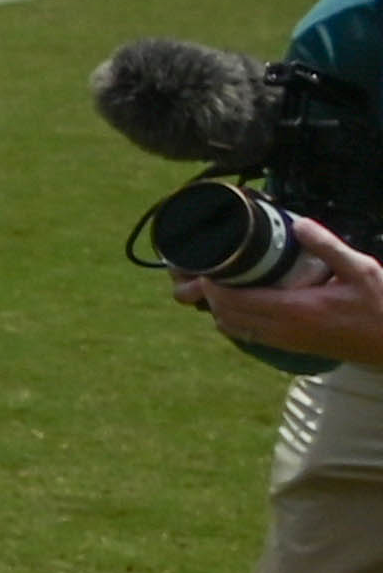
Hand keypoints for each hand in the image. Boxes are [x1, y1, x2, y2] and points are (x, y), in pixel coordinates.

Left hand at [186, 213, 382, 361]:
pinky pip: (251, 336)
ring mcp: (287, 342)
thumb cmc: (381, 304)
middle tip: (208, 271)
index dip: (213, 285)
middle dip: (211, 295)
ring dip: (221, 309)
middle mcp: (285, 331)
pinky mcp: (293, 348)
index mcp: (296, 310)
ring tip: (220, 283)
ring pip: (236, 329)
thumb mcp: (360, 269)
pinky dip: (237, 321)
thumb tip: (298, 224)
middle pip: (228, 316)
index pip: (236, 300)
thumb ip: (327, 247)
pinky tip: (243, 302)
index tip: (206, 265)